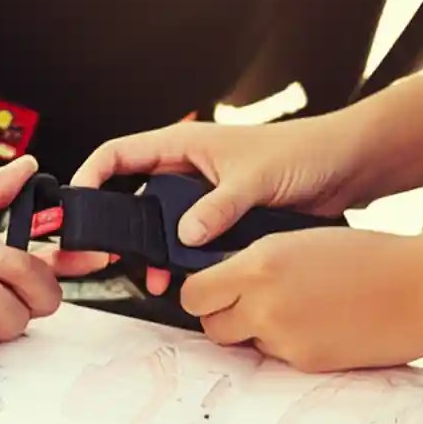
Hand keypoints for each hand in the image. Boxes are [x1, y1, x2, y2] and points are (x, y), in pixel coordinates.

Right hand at [60, 116, 369, 290]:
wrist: (346, 167)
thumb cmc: (304, 152)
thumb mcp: (256, 179)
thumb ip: (218, 208)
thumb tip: (185, 238)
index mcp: (183, 145)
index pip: (117, 155)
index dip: (90, 177)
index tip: (76, 206)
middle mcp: (186, 170)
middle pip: (133, 199)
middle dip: (121, 229)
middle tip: (109, 257)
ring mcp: (203, 197)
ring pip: (162, 227)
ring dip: (156, 253)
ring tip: (158, 278)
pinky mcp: (222, 220)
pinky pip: (190, 242)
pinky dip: (184, 261)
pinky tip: (187, 277)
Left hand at [181, 227, 422, 372]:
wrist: (422, 288)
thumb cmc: (369, 256)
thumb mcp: (298, 241)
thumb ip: (256, 261)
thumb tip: (221, 278)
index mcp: (260, 263)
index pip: (194, 293)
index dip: (201, 294)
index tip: (211, 290)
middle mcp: (264, 303)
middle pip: (210, 325)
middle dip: (223, 316)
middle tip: (248, 304)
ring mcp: (284, 338)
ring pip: (243, 344)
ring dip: (255, 332)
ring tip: (294, 310)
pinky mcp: (305, 363)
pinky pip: (277, 357)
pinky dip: (289, 345)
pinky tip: (319, 325)